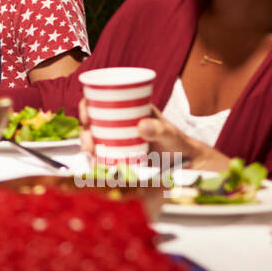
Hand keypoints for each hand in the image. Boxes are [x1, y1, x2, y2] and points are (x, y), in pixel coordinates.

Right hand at [78, 100, 228, 172]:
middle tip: (88, 145)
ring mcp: (118, 142)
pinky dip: (98, 163)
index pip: (101, 101)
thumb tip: (141, 126)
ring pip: (95, 142)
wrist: (187, 166)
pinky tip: (97, 169)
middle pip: (93, 124)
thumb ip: (160, 130)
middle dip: (85, 133)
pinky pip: (103, 158)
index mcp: (129, 110)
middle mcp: (119, 125)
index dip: (87, 106)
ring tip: (93, 160)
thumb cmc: (178, 144)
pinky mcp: (120, 159)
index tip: (86, 116)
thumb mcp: (170, 134)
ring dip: (89, 150)